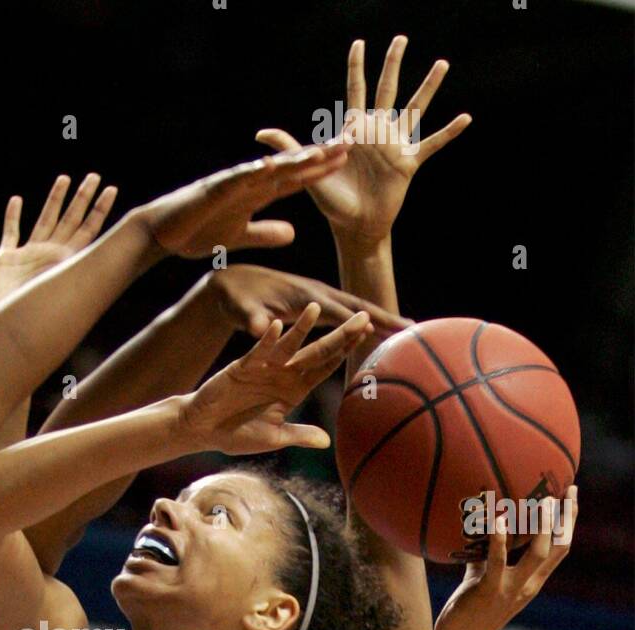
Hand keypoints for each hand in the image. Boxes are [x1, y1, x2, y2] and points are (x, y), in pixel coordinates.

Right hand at [0, 173, 118, 309]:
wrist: (4, 328)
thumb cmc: (34, 319)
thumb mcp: (62, 292)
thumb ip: (78, 276)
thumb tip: (108, 261)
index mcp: (65, 261)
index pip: (88, 230)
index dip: (100, 210)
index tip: (112, 189)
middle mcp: (50, 254)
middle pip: (70, 219)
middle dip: (83, 197)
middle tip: (94, 176)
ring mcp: (28, 256)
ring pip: (44, 220)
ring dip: (54, 200)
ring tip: (64, 179)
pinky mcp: (6, 260)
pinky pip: (11, 233)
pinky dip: (13, 217)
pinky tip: (17, 201)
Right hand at [137, 145, 348, 259]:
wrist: (163, 233)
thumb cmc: (197, 232)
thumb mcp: (239, 237)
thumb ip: (265, 233)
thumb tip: (293, 233)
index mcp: (257, 194)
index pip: (295, 180)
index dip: (321, 170)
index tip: (347, 159)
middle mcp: (249, 183)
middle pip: (290, 167)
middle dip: (318, 156)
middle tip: (349, 141)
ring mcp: (232, 184)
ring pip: (268, 170)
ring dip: (293, 160)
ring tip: (319, 152)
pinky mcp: (212, 190)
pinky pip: (235, 181)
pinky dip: (251, 174)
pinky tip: (268, 166)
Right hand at [176, 303, 371, 454]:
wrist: (203, 428)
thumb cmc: (237, 434)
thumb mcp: (273, 438)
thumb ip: (299, 436)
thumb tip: (326, 441)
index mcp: (294, 390)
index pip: (325, 367)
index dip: (345, 353)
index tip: (367, 337)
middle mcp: (283, 374)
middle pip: (317, 352)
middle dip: (340, 335)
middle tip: (362, 318)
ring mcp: (264, 367)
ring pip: (289, 345)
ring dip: (302, 327)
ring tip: (316, 308)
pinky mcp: (242, 366)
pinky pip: (257, 351)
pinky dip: (267, 340)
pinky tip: (278, 327)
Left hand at [203, 262, 410, 341]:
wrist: (232, 283)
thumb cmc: (235, 299)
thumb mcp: (240, 309)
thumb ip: (252, 319)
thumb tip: (263, 327)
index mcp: (302, 298)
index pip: (335, 313)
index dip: (355, 322)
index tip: (378, 330)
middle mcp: (316, 295)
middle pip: (356, 307)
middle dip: (384, 316)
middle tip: (413, 329)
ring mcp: (319, 298)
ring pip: (356, 308)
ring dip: (381, 318)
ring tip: (406, 330)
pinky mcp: (317, 304)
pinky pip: (346, 313)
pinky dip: (366, 320)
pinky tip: (379, 332)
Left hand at [256, 35, 471, 245]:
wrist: (354, 227)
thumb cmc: (331, 201)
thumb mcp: (309, 169)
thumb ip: (289, 146)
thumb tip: (259, 133)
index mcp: (354, 129)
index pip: (355, 90)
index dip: (357, 67)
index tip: (359, 43)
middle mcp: (376, 131)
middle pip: (388, 89)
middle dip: (393, 64)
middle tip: (401, 39)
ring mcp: (394, 145)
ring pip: (415, 108)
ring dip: (428, 87)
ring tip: (442, 64)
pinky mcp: (408, 163)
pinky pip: (432, 143)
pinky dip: (449, 131)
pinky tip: (465, 117)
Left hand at [432, 490, 576, 629]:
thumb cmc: (468, 613)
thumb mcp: (483, 581)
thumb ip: (486, 558)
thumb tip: (478, 531)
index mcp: (531, 583)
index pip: (559, 550)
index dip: (568, 524)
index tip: (571, 500)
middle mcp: (528, 586)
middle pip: (559, 548)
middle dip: (568, 518)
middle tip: (569, 491)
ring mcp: (511, 589)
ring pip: (539, 553)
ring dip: (543, 526)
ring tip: (544, 501)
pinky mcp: (490, 590)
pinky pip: (498, 560)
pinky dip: (499, 538)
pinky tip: (497, 517)